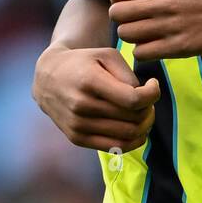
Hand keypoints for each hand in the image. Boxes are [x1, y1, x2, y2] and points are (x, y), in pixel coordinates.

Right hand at [32, 43, 159, 151]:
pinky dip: (134, 141)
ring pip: (128, 136)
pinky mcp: (77, 138)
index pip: (133, 99)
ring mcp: (78, 125)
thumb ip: (128, 74)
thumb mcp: (106, 55)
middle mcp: (81, 106)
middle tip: (148, 99)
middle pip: (133, 118)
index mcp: (89, 81)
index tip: (153, 84)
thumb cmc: (83, 63)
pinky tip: (136, 127)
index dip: (152, 94)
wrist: (48, 78)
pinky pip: (116, 148)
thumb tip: (143, 98)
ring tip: (143, 113)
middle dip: (149, 109)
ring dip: (144, 125)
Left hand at [109, 0, 201, 60]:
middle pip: (118, 14)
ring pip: (127, 34)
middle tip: (135, 17)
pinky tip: (155, 44)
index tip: (131, 0)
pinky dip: (143, 50)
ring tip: (145, 31)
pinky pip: (142, 53)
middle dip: (122, 16)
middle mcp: (164, 4)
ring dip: (132, 34)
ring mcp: (171, 27)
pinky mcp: (179, 48)